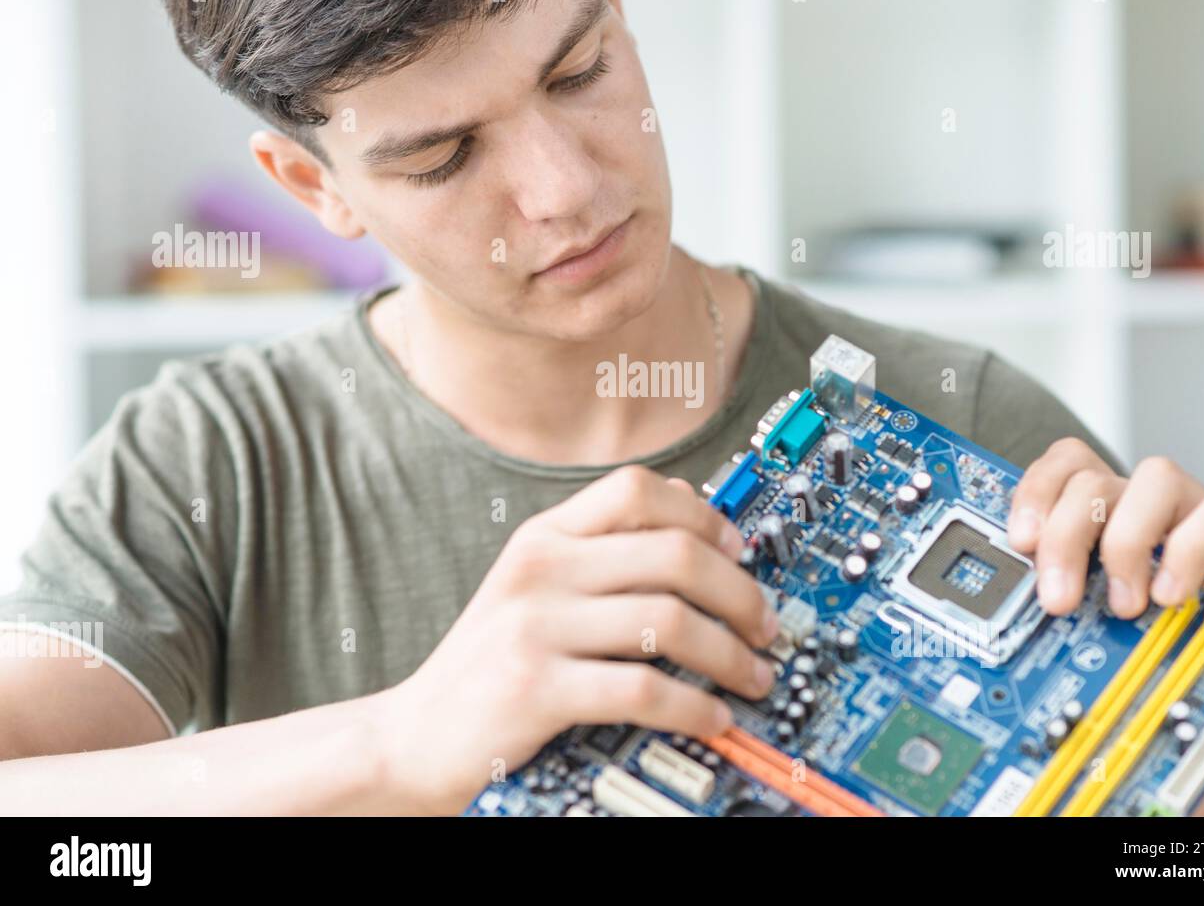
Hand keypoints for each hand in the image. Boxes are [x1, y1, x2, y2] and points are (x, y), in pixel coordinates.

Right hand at [375, 465, 777, 813]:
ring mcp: (535, 626)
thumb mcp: (536, 591)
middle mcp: (540, 569)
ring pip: (670, 620)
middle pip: (673, 553)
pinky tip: (714, 719)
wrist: (416, 735)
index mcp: (543, 536)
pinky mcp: (536, 689)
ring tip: (754, 678)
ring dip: (731, 654)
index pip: (636, 488)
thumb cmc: (491, 665)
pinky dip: (696, 706)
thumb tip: (700, 533)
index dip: (704, 515)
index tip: (741, 551)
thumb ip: (600, 559)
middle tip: (766, 628)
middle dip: (740, 593)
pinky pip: (645, 689)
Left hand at [1007, 438, 1203, 814]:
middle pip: (1094, 480)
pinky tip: (1171, 597)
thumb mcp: (1102, 628)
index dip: (1036, 490)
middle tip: (1059, 598)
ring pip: (1155, 476)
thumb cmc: (1168, 650)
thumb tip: (1008, 626)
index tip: (1019, 541)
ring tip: (1123, 602)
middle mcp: (1149, 507)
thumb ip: (1066, 609)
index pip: (1066, 465)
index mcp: (1108, 518)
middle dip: (1065, 536)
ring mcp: (1200, 516)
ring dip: (1127, 540)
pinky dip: (1189, 552)